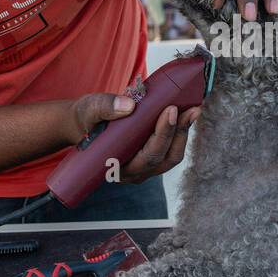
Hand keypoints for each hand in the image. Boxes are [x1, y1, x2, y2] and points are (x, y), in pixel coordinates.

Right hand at [69, 93, 199, 183]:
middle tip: (190, 109)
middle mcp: (134, 172)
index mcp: (116, 166)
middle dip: (179, 133)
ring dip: (184, 133)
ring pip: (172, 155)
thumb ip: (104, 107)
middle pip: (165, 158)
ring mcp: (145, 166)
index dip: (162, 134)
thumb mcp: (88, 109)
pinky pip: (171, 149)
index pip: (147, 157)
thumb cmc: (87, 119)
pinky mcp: (152, 156)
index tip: (170, 110)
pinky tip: (187, 113)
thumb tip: (128, 105)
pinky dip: (181, 131)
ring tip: (193, 110)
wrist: (84, 125)